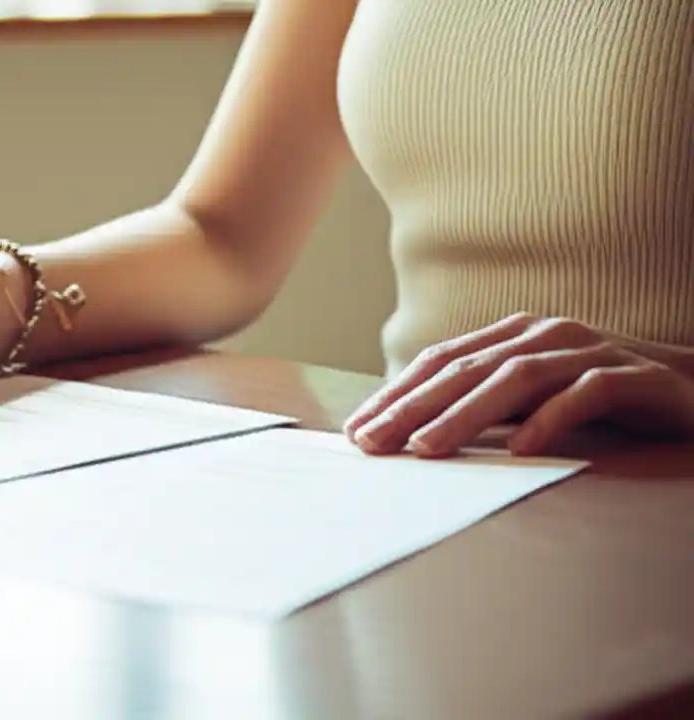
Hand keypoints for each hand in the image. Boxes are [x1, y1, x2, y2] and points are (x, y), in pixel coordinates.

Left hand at [343, 313, 693, 456]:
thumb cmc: (604, 399)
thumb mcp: (534, 399)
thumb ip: (484, 408)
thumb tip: (412, 435)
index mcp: (515, 335)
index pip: (440, 361)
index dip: (395, 394)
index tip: (357, 431)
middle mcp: (546, 334)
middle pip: (466, 368)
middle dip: (412, 406)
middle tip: (373, 443)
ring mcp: (591, 351)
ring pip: (515, 379)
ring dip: (465, 416)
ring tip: (426, 449)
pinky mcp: (634, 376)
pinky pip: (585, 395)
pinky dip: (549, 420)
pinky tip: (519, 450)